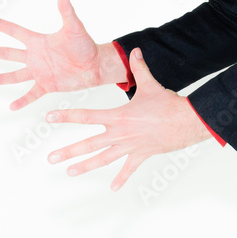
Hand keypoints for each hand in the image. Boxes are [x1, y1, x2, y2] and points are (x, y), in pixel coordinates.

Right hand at [0, 0, 105, 109]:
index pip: (14, 31)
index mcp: (38, 41)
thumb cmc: (85, 44)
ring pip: (14, 76)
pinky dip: (22, 100)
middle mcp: (34, 56)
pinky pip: (31, 94)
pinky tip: (11, 106)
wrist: (95, 65)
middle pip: (7, 53)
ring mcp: (39, 72)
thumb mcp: (74, 27)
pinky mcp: (47, 85)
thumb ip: (67, 12)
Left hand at [45, 47, 213, 190]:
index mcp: (118, 117)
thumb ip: (138, 67)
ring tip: (70, 172)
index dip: (67, 116)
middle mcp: (120, 134)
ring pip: (104, 159)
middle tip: (50, 158)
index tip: (49, 118)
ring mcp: (130, 147)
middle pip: (89, 144)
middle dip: (69, 151)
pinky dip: (122, 178)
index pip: (86, 116)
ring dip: (86, 166)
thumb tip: (134, 50)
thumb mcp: (150, 84)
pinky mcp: (142, 155)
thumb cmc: (168, 103)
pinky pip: (129, 169)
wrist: (187, 122)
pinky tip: (113, 188)